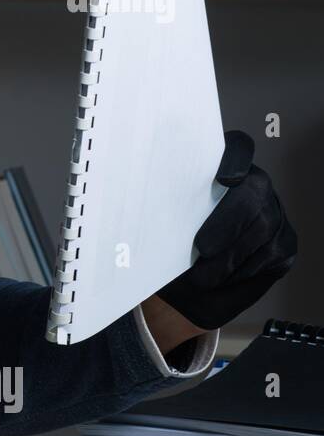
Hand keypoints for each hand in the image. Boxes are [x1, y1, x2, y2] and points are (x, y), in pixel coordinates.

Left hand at [156, 129, 296, 330]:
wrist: (185, 287)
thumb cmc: (167, 249)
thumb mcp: (158, 226)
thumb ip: (163, 210)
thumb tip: (152, 207)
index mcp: (219, 170)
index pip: (237, 148)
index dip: (235, 159)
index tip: (225, 178)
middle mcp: (253, 185)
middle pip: (253, 191)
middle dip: (227, 221)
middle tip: (201, 248)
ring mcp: (273, 212)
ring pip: (263, 226)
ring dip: (229, 256)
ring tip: (202, 276)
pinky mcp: (284, 243)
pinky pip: (269, 254)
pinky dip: (242, 270)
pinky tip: (221, 278)